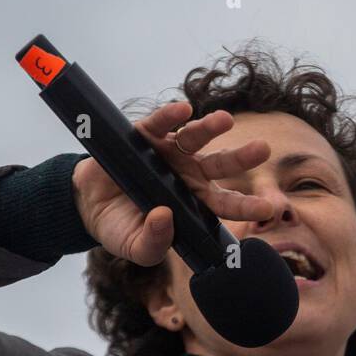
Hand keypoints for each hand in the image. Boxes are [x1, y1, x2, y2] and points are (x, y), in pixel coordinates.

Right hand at [71, 101, 276, 265]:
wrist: (87, 206)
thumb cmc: (121, 228)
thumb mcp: (137, 246)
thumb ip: (154, 242)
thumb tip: (165, 218)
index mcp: (194, 202)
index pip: (224, 204)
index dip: (245, 205)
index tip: (267, 207)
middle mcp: (187, 174)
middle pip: (219, 164)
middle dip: (242, 156)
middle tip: (262, 148)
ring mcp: (168, 153)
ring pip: (194, 137)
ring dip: (210, 126)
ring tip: (224, 120)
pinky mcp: (143, 137)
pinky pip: (159, 124)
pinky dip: (170, 115)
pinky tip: (182, 109)